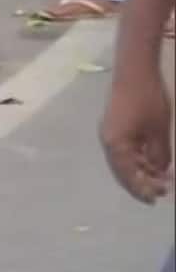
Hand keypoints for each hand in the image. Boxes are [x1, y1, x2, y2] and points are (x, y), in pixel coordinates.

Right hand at [102, 69, 173, 204]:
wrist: (135, 72)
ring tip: (161, 176)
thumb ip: (159, 155)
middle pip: (123, 170)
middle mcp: (108, 142)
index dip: (142, 189)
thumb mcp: (159, 131)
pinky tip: (152, 160)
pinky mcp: (114, 126)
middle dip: (142, 181)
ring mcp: (110, 133)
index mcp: (116, 146)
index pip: (128, 176)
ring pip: (124, 160)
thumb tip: (159, 171)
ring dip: (141, 169)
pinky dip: (138, 158)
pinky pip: (125, 149)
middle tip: (162, 190)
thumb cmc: (148, 101)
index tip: (157, 199)